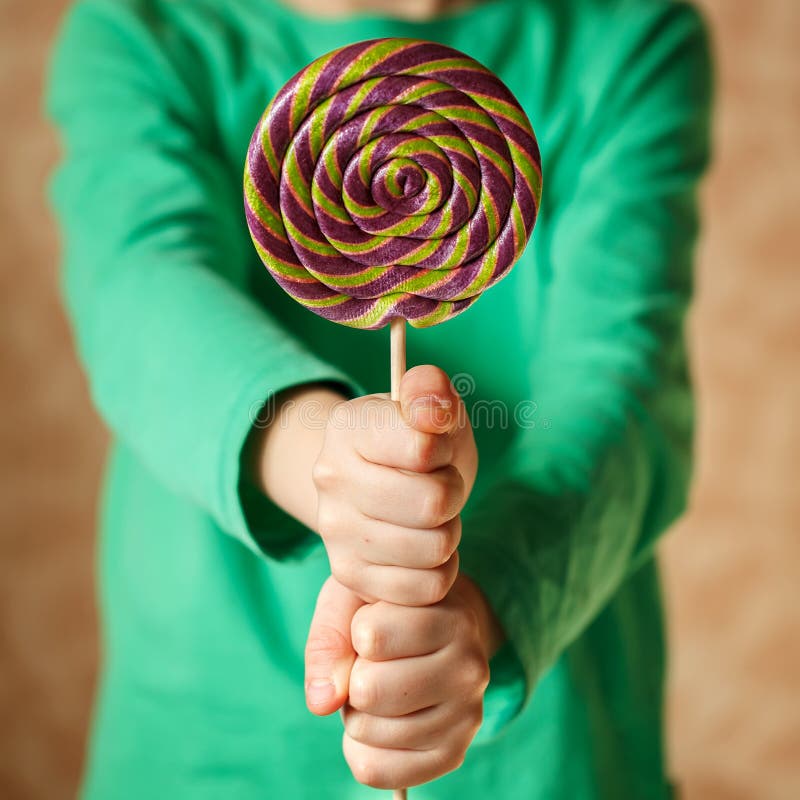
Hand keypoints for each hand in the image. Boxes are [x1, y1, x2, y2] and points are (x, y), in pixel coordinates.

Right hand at [312, 365, 477, 605]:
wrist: (388, 484)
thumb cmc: (419, 443)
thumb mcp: (433, 407)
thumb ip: (432, 391)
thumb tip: (433, 412)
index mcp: (348, 426)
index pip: (423, 448)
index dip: (444, 449)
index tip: (435, 447)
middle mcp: (329, 477)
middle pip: (432, 504)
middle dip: (452, 494)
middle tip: (441, 487)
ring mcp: (334, 530)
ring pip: (433, 548)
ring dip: (449, 533)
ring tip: (432, 517)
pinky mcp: (349, 574)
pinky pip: (425, 587)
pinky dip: (441, 570)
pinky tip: (426, 548)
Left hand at [340, 574, 500, 788]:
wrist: (433, 622)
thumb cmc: (386, 607)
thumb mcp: (355, 597)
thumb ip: (331, 638)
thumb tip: (323, 702)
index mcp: (453, 617)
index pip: (370, 636)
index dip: (357, 630)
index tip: (379, 620)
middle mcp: (470, 667)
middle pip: (368, 690)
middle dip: (354, 676)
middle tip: (376, 660)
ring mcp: (466, 714)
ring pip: (367, 730)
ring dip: (356, 711)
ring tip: (383, 684)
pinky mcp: (452, 754)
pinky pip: (375, 769)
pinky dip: (359, 749)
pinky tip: (380, 720)